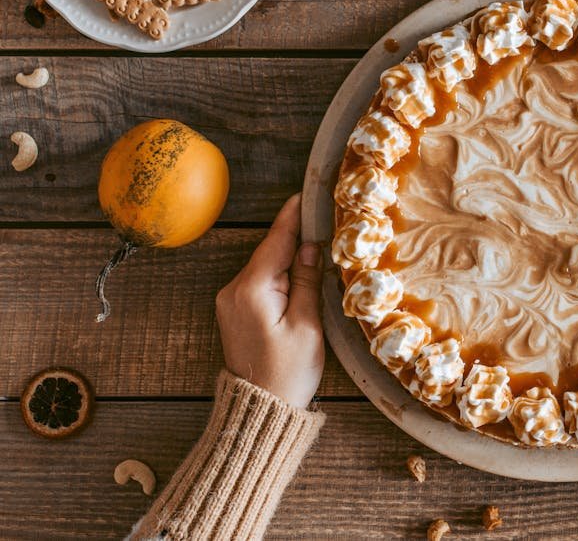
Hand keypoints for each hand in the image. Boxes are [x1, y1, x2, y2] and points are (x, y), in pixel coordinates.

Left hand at [216, 194, 324, 406]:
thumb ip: (308, 282)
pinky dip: (280, 275)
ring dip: (289, 258)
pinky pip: (260, 282)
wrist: (261, 409)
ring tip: (318, 245)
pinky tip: (300, 274)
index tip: (305, 194)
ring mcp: (230, 301)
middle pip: (270, 252)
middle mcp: (233, 289)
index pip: (276, 242)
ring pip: (265, 267)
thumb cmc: (289, 372)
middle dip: (295, 237)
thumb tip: (310, 247)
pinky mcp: (234, 311)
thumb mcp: (308, 325)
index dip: (292, 217)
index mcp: (252, 290)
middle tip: (322, 218)